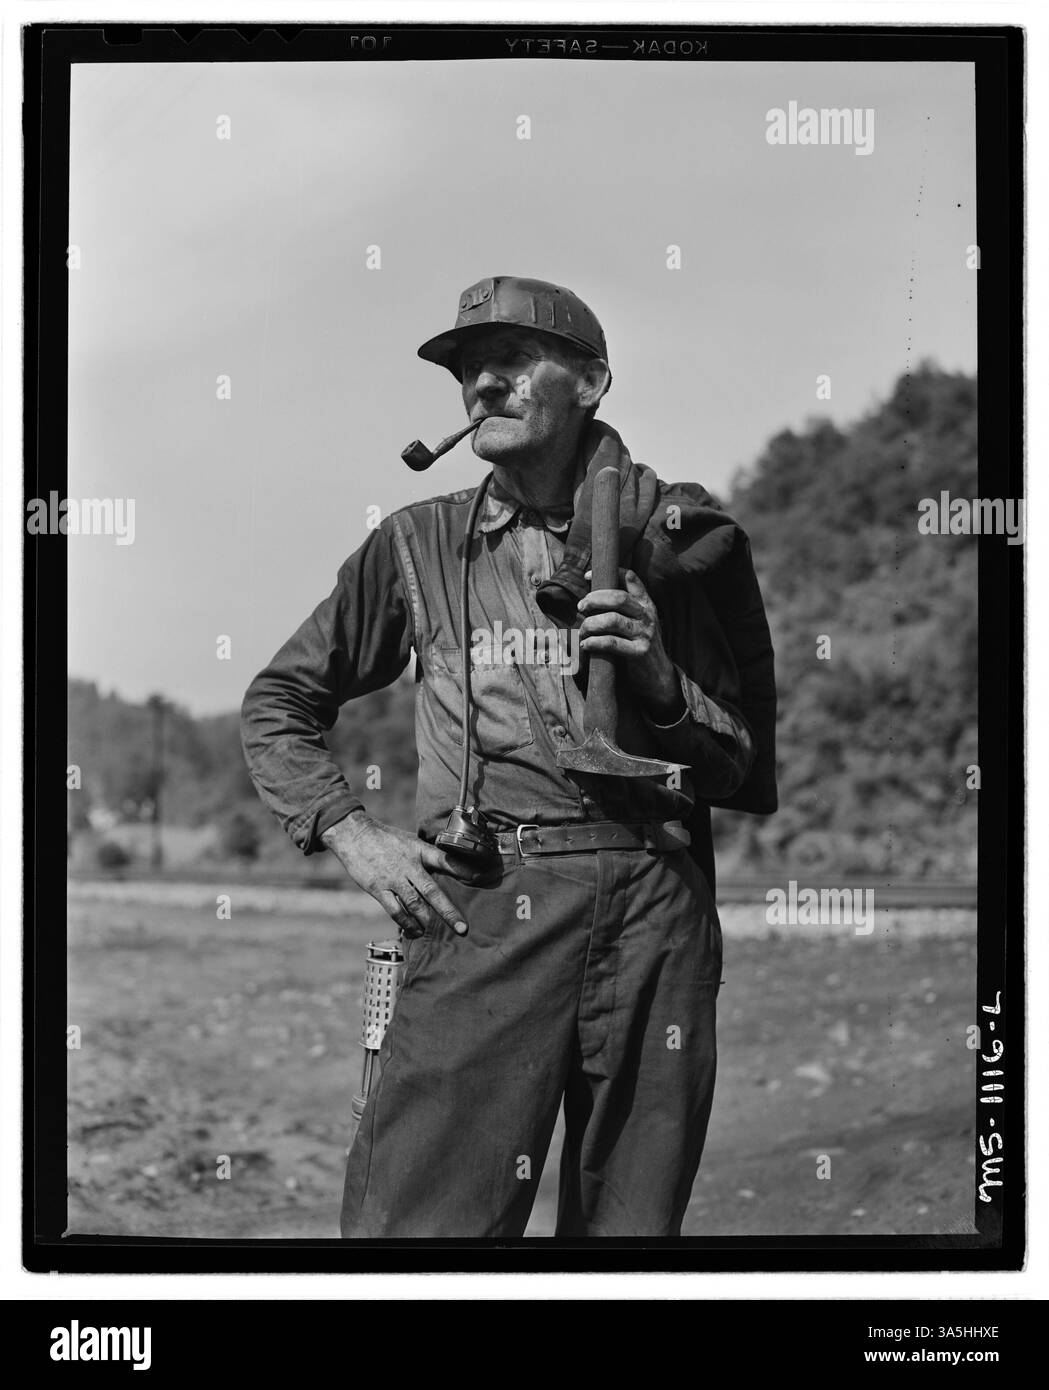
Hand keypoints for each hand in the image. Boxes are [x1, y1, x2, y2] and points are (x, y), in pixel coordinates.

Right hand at [321, 812, 479, 937]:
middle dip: (448, 911)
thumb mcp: (409, 841)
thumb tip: (446, 868)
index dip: (462, 869)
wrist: (354, 834)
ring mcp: (393, 879)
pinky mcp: (378, 888)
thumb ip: (425, 856)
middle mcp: (408, 866)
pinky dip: (406, 923)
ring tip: (438, 932)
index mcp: (418, 850)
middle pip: (432, 891)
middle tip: (462, 927)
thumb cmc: (385, 839)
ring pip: (414, 904)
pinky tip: (415, 931)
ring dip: (428, 921)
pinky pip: (395, 910)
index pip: (444, 859)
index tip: (478, 879)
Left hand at [577, 568, 684, 721]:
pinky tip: (585, 644)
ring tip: (582, 630)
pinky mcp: (639, 652)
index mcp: (646, 604)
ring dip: (590, 624)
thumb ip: (622, 608)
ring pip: (611, 620)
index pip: (631, 578)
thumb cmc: (639, 644)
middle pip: (618, 598)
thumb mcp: (637, 622)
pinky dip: (593, 642)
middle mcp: (647, 616)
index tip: (588, 575)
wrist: (658, 675)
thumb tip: (591, 596)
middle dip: (594, 599)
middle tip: (581, 606)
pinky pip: (611, 643)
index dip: (609, 573)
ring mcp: (645, 633)